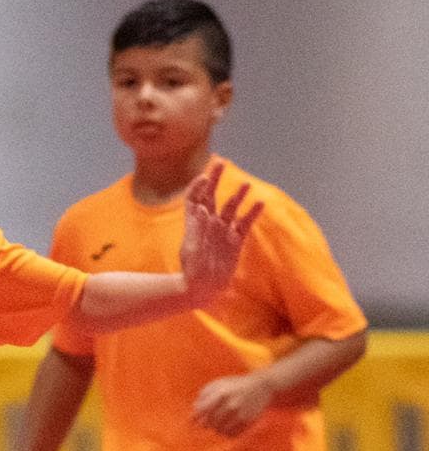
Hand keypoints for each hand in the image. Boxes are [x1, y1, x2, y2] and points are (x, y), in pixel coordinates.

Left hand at [180, 161, 262, 302]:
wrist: (201, 288)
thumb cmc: (191, 270)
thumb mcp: (191, 248)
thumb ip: (197, 227)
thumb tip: (202, 207)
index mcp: (195, 223)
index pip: (195, 198)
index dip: (198, 185)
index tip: (205, 176)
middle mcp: (209, 224)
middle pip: (212, 196)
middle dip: (216, 179)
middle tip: (221, 162)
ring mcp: (223, 231)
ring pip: (231, 207)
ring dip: (238, 195)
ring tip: (246, 185)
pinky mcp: (235, 241)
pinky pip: (245, 223)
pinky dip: (252, 213)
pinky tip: (259, 203)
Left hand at [192, 372, 274, 435]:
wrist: (262, 386)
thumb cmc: (234, 386)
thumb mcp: (217, 384)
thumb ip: (203, 396)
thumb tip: (194, 411)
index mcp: (221, 394)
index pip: (201, 411)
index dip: (194, 418)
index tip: (192, 422)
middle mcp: (231, 405)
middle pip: (209, 423)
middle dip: (206, 424)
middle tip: (208, 422)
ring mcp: (241, 414)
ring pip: (219, 431)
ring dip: (216, 429)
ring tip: (219, 423)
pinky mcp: (248, 422)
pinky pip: (231, 435)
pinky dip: (227, 433)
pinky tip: (227, 427)